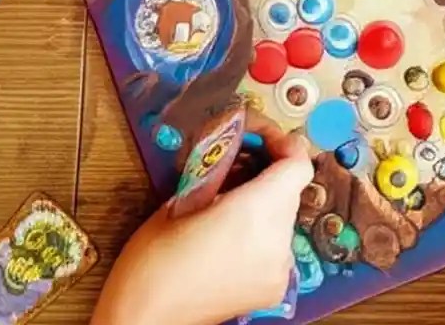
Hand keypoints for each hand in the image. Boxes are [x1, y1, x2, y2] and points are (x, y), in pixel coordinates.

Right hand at [93, 124, 313, 324]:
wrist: (146, 318)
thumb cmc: (152, 262)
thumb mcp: (179, 201)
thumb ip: (216, 174)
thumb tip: (233, 151)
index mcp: (253, 213)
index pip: (297, 164)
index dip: (282, 143)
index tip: (260, 138)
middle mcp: (275, 240)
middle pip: (289, 190)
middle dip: (266, 173)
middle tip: (234, 167)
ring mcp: (279, 267)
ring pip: (283, 217)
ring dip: (262, 205)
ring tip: (225, 207)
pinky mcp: (273, 286)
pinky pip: (276, 245)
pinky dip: (260, 234)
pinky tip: (228, 239)